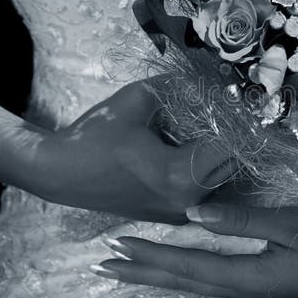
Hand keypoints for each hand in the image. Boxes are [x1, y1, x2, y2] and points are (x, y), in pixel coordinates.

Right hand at [38, 79, 238, 223]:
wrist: (59, 174)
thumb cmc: (94, 136)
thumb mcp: (138, 98)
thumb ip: (180, 87)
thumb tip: (213, 81)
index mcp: (179, 176)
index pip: (232, 144)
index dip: (238, 117)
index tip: (238, 96)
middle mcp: (187, 202)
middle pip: (233, 163)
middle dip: (234, 133)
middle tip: (229, 106)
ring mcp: (181, 213)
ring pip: (221, 176)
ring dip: (220, 149)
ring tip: (205, 123)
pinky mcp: (173, 216)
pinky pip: (204, 187)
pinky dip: (203, 164)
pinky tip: (187, 143)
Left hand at [90, 201, 297, 297]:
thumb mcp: (293, 224)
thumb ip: (243, 220)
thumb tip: (192, 214)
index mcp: (247, 275)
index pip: (185, 266)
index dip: (149, 256)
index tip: (115, 245)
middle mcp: (243, 290)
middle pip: (180, 282)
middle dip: (140, 273)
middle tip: (101, 267)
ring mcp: (252, 291)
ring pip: (192, 285)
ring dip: (156, 277)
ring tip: (126, 270)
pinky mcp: (261, 285)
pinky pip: (209, 282)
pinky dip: (182, 275)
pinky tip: (175, 270)